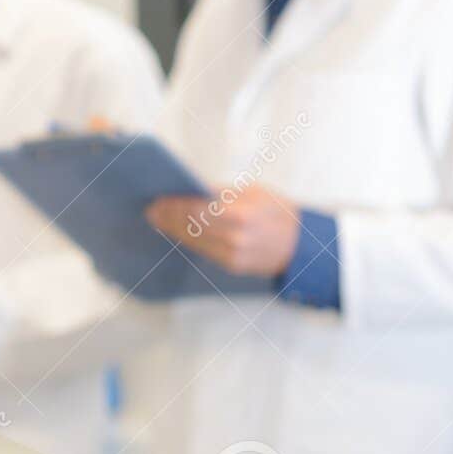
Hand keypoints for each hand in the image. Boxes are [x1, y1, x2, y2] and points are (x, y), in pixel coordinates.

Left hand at [145, 184, 300, 276]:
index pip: (198, 209)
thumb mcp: (255, 192)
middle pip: (191, 227)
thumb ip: (222, 192)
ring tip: (157, 219)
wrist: (301, 245)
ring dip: (172, 229)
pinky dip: (187, 239)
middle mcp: (234, 239)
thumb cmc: (278, 212)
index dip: (176, 205)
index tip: (159, 198)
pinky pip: (202, 250)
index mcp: (242, 216)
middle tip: (151, 208)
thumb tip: (192, 187)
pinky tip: (175, 231)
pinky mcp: (230, 266)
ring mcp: (232, 256)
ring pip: (193, 241)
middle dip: (169, 217)